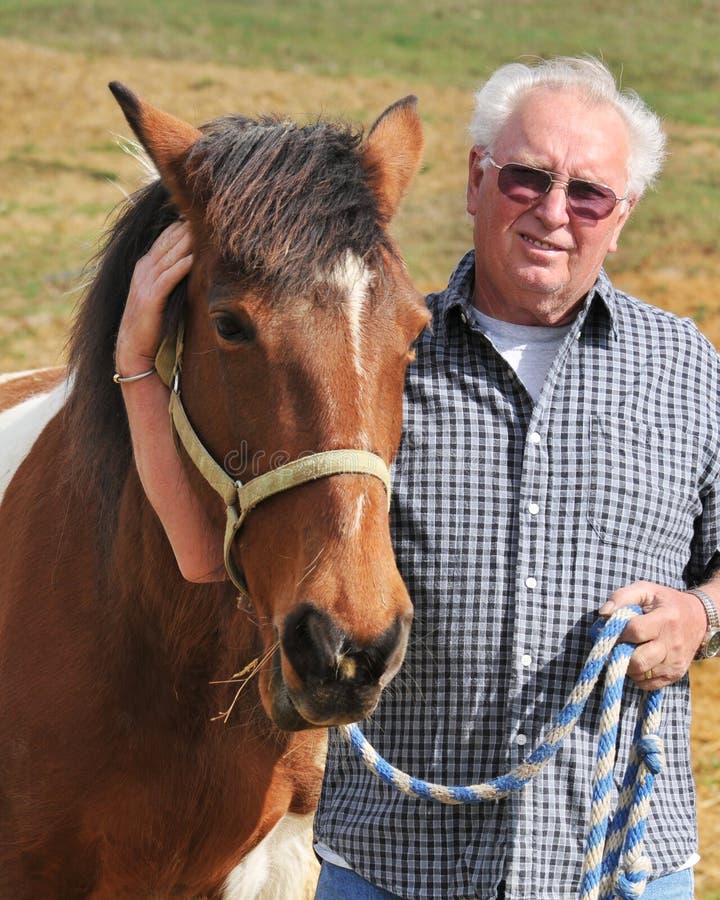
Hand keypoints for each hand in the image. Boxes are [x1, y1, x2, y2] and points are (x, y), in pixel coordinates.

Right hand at [115, 220, 192, 375]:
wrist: (134, 349)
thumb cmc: (152, 324)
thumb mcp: (161, 294)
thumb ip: (172, 277)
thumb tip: (194, 264)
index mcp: (145, 266)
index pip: (165, 238)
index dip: (182, 226)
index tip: (202, 214)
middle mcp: (143, 270)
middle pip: (168, 241)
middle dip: (187, 228)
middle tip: (207, 214)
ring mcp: (145, 283)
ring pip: (169, 256)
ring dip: (186, 242)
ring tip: (204, 230)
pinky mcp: (150, 298)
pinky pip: (168, 278)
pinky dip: (181, 267)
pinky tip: (195, 259)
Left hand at [598, 582, 707, 688]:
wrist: (699, 618)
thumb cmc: (665, 602)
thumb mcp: (646, 590)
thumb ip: (622, 597)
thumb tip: (603, 614)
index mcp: (665, 619)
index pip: (635, 631)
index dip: (619, 632)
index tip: (614, 630)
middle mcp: (672, 644)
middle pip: (638, 660)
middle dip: (620, 654)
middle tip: (617, 646)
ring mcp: (675, 662)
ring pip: (641, 674)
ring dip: (627, 666)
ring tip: (627, 652)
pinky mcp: (675, 674)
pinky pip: (648, 684)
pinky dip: (637, 676)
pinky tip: (638, 661)